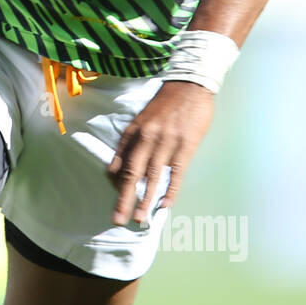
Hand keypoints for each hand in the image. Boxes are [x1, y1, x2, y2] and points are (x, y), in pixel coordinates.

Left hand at [107, 81, 214, 225]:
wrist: (189, 85)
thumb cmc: (165, 104)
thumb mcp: (141, 120)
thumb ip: (133, 142)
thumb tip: (125, 167)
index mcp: (133, 132)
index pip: (118, 164)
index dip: (116, 184)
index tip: (118, 199)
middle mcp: (145, 139)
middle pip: (132, 174)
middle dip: (124, 199)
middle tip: (118, 219)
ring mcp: (166, 143)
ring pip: (152, 177)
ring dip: (145, 200)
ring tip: (140, 218)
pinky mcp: (185, 145)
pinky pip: (176, 173)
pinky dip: (170, 190)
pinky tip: (165, 205)